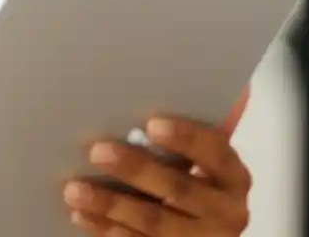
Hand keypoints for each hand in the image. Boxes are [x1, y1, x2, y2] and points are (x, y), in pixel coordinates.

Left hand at [63, 116, 251, 235]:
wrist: (203, 233)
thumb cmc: (198, 182)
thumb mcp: (202, 157)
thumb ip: (198, 128)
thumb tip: (227, 85)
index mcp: (233, 176)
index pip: (215, 151)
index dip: (186, 138)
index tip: (152, 124)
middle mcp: (225, 211)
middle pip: (179, 188)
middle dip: (136, 169)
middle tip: (98, 151)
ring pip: (155, 222)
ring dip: (111, 204)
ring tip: (75, 189)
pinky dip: (106, 229)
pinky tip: (81, 214)